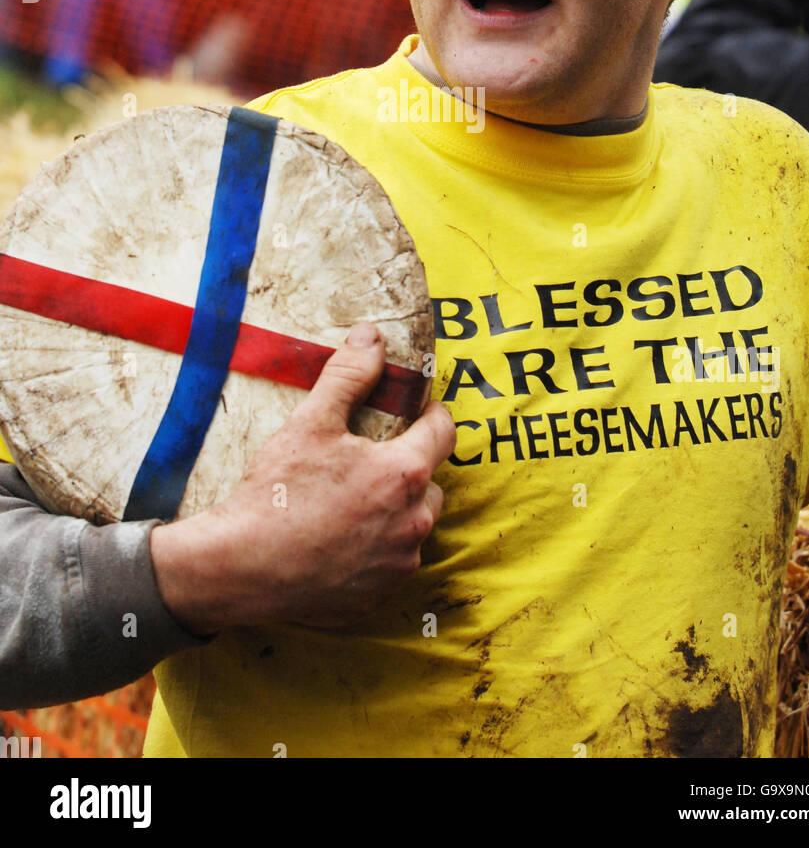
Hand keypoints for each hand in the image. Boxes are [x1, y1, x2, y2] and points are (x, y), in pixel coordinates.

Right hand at [149, 322, 454, 634]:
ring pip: (412, 525)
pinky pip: (390, 563)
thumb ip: (348, 375)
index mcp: (404, 474)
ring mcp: (398, 565)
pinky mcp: (378, 596)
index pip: (444, 431)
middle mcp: (413, 523)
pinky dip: (373, 549)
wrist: (240, 566)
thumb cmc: (277, 492)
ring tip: (348, 501)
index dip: (428, 415)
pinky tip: (337, 539)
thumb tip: (371, 337)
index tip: (411, 412)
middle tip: (365, 461)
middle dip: (406, 467)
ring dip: (393, 511)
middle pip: (430, 481)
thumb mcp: (311, 421)